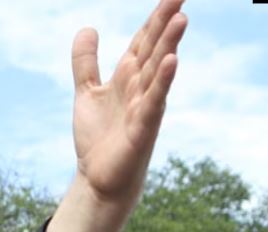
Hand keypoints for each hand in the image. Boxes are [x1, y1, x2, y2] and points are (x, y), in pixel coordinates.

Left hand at [44, 0, 187, 231]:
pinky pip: (153, 102)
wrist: (98, 177)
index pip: (143, 41)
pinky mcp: (142, 128)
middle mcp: (140, 88)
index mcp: (127, 77)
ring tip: (181, 18)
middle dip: (166, 24)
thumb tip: (88, 27)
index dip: (155, 17)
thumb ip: (86, 62)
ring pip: (156, 71)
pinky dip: (161, 82)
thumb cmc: (99, 136)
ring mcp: (144, 107)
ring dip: (168, 45)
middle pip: (153, 49)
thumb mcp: (87, 92)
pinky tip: (170, 62)